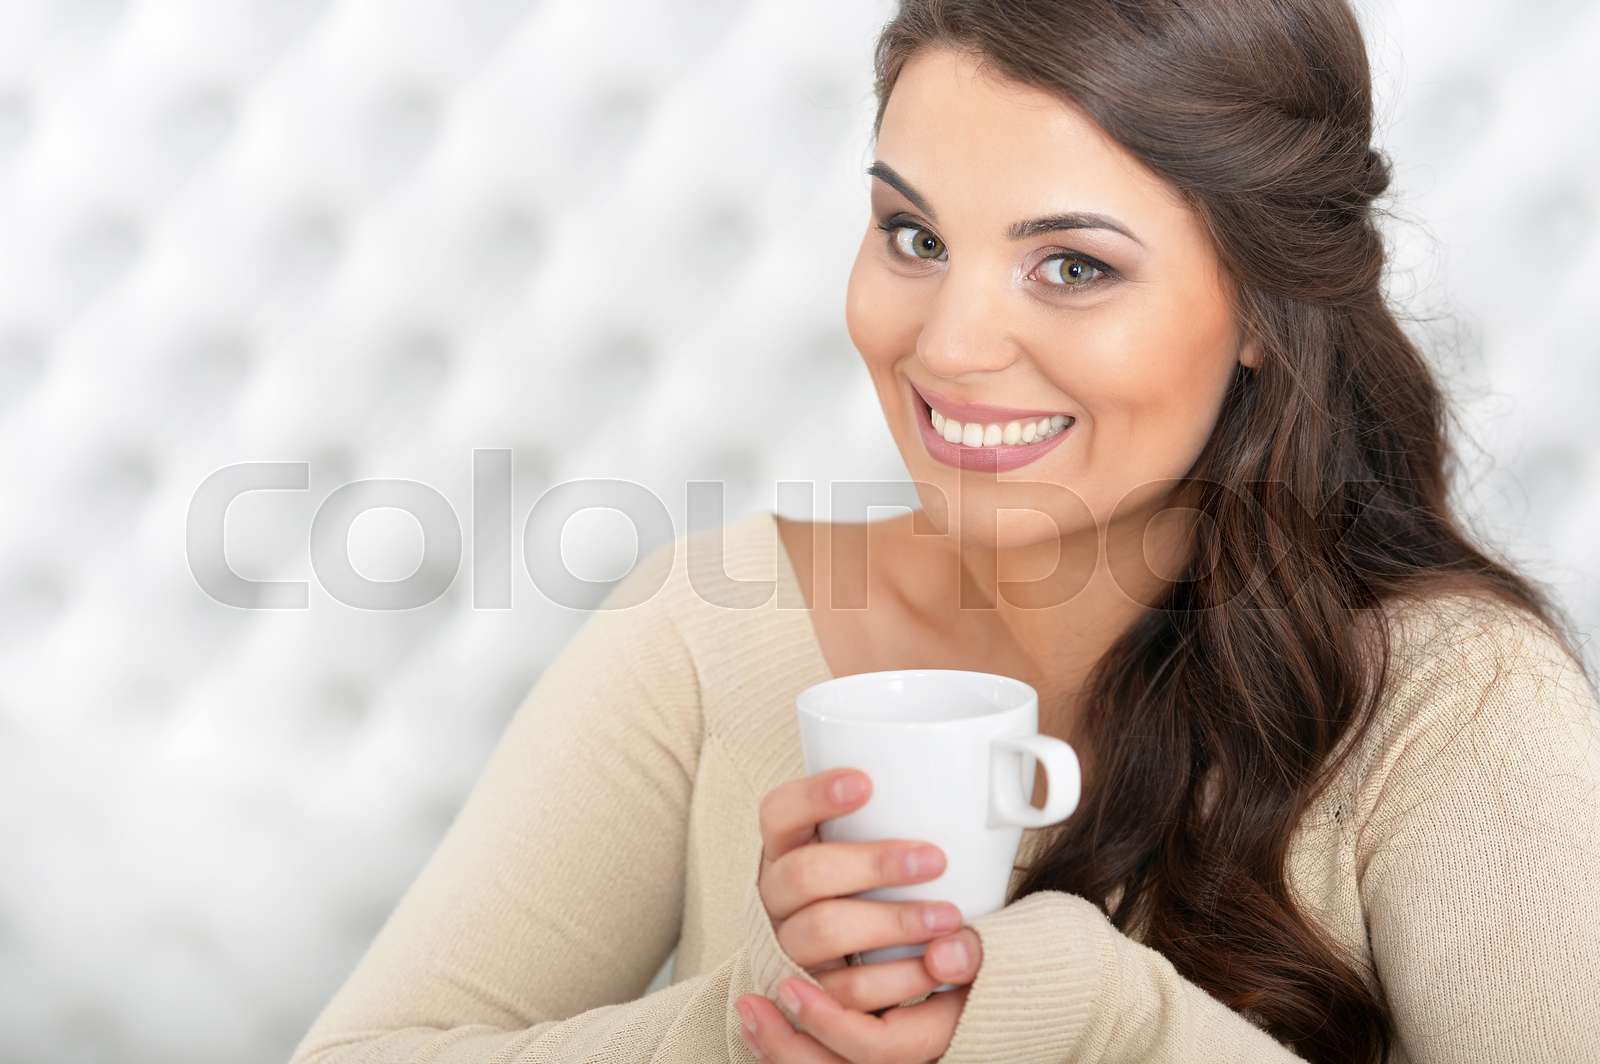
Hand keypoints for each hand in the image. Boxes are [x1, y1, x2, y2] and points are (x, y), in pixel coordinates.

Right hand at [735, 765, 985, 1059]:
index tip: (866, 782)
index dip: (813, 796)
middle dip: (872, 864)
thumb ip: (898, 817)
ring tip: (948, 918)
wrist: (843, 960)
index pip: (779, 812)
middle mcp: (775, 895)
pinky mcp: (811, 994)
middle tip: (935, 859)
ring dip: (890, 923)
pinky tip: (935, 966)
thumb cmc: (869, 884)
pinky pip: (844, 991)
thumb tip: (995, 779)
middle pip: (804, 874)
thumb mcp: (864, 844)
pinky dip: (895, 980)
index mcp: (783, 847)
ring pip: (822, 932)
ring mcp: (786, 945)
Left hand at [736, 928, 984, 1062]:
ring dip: (777, 1049)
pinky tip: (758, 1027)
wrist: (970, 983)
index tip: (791, 988)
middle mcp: (907, 1058)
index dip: (831, 1023)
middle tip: (753, 1004)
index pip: (878, 1048)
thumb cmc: (968, 961)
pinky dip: (784, 1052)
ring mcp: (874, 1060)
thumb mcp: (978, 954)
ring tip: (747, 1010)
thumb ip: (968, 953)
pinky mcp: (852, 1054)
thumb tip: (944, 955)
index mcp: (935, 1039)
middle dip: (789, 1043)